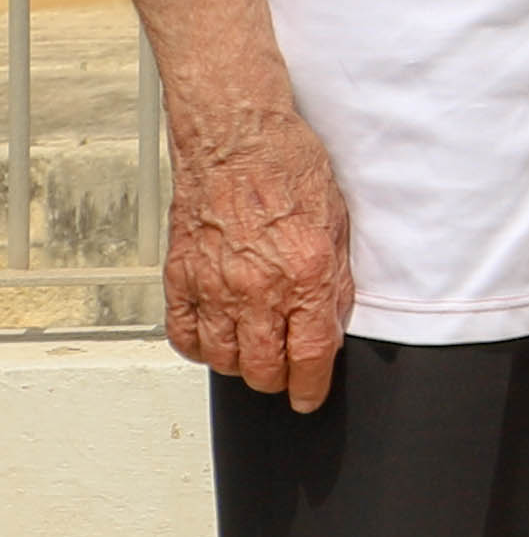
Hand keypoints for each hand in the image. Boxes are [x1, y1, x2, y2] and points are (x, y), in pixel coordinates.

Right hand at [163, 107, 353, 412]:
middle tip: (286, 374)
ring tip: (254, 354)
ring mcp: (213, 284)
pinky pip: (183, 334)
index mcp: (304, 274)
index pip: (308, 356)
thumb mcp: (339, 224)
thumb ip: (336, 281)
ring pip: (222, 360)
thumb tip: (332, 324)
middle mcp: (256, 286)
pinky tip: (215, 337)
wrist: (236, 138)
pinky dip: (199, 346)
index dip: (310, 388)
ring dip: (241, 366)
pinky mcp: (181, 276)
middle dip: (278, 381)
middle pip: (262, 369)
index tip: (309, 398)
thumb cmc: (289, 167)